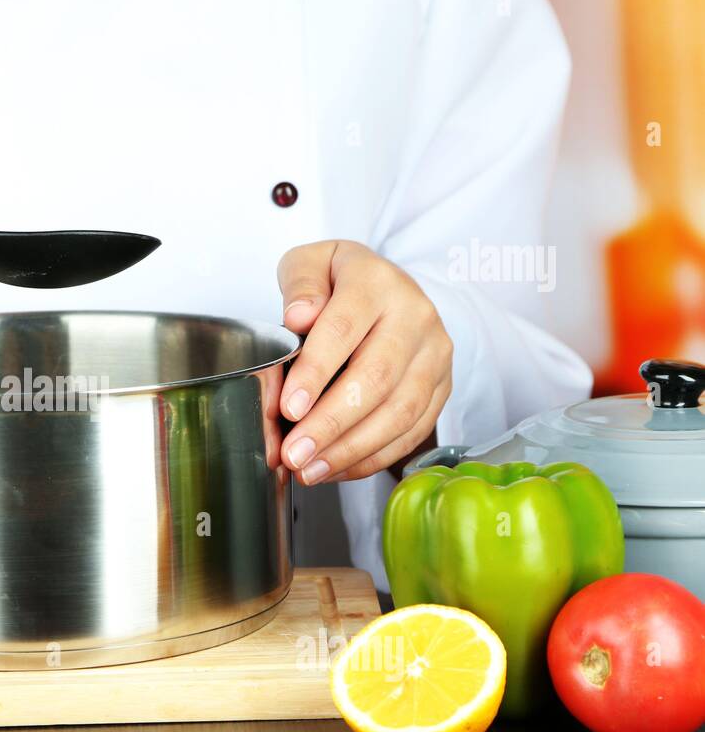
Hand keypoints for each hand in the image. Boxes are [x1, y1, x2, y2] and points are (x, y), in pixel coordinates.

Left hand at [275, 240, 452, 483]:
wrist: (387, 284)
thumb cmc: (339, 280)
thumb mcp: (311, 263)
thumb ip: (300, 284)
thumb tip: (300, 316)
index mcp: (376, 282)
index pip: (344, 329)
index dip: (315, 372)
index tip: (289, 407)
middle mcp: (415, 316)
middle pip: (376, 378)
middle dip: (331, 423)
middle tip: (295, 452)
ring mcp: (435, 354)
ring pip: (399, 411)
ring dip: (351, 449)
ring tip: (310, 469)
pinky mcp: (443, 386)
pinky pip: (412, 430)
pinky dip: (373, 456)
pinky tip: (337, 468)